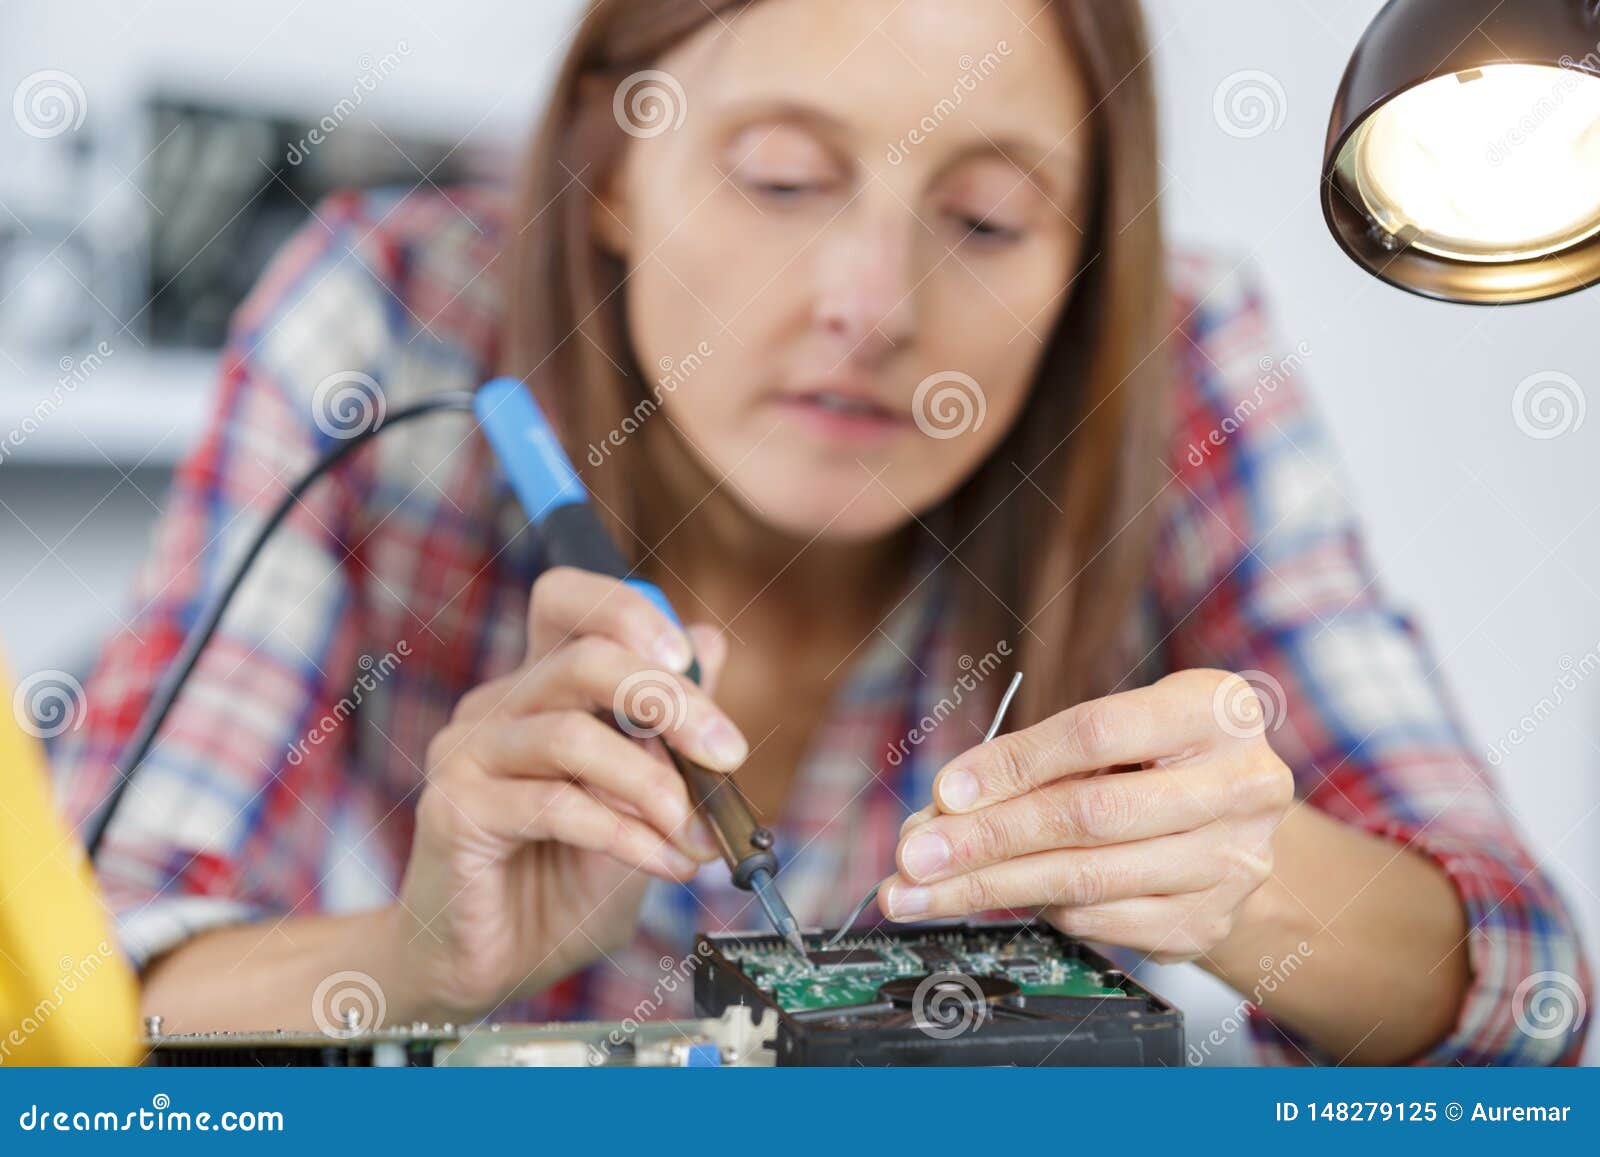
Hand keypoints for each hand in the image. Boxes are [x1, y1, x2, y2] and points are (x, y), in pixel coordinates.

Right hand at [390, 567, 746, 1017]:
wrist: (497, 966)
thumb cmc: (565, 882)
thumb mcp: (644, 802)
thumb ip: (668, 729)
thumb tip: (712, 645)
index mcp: (541, 688)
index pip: (568, 600)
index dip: (630, 611)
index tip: (688, 657)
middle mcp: (499, 706)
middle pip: (586, 658)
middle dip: (672, 703)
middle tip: (728, 755)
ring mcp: (469, 753)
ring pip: (574, 735)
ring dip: (654, 787)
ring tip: (694, 836)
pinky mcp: (454, 809)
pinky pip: (554, 805)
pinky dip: (625, 835)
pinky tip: (662, 864)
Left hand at [880, 669, 1293, 963]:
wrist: (1235, 828)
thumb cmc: (1154, 761)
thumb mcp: (1110, 734)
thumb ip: (1031, 762)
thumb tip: (937, 811)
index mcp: (1214, 709)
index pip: (1096, 733)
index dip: (1013, 764)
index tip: (945, 792)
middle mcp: (1240, 784)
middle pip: (1088, 814)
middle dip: (986, 839)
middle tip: (913, 856)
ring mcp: (1231, 860)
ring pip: (1086, 877)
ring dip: (989, 887)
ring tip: (922, 891)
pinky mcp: (1211, 920)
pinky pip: (1100, 918)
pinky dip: (1039, 908)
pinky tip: (999, 897)